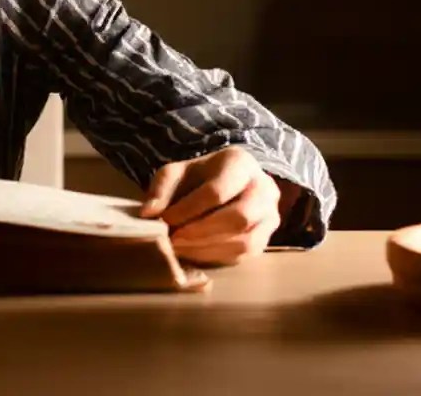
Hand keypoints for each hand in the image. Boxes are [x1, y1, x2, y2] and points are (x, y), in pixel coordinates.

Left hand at [140, 147, 287, 266]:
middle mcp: (264, 188)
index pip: (218, 190)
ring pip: (245, 240)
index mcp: (241, 163)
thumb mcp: (177, 172)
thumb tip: (149, 213)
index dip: (190, 209)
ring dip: (208, 248)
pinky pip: (245, 255)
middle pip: (238, 217)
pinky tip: (195, 253)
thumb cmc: (200, 178)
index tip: (165, 219)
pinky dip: (217, 257)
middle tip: (174, 240)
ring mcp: (270, 216)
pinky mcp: (267, 239)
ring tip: (181, 249)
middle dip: (201, 232)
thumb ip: (161, 188)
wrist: (228, 184)